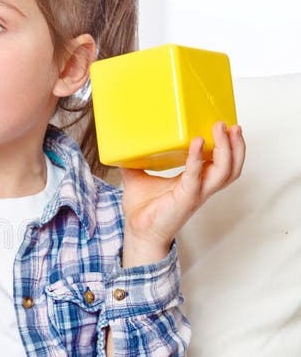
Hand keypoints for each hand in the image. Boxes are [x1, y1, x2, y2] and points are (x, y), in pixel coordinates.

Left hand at [119, 122, 244, 266]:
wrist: (137, 231)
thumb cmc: (142, 208)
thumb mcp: (137, 177)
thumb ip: (133, 160)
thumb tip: (120, 144)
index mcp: (196, 181)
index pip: (221, 163)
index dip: (229, 146)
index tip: (227, 126)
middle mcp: (201, 187)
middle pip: (231, 167)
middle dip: (236, 146)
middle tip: (231, 125)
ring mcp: (196, 194)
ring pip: (224, 172)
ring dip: (227, 150)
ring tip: (222, 129)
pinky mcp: (185, 199)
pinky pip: (196, 177)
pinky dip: (198, 159)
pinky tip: (197, 143)